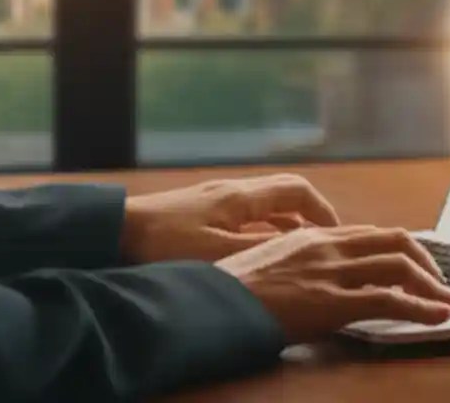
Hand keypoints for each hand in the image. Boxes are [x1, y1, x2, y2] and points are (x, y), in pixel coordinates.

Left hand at [121, 174, 340, 262]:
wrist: (113, 232)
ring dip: (283, 229)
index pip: (297, 190)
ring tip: (295, 258)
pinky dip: (260, 235)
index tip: (337, 236)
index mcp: (240, 197)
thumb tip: (301, 251)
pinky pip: (242, 219)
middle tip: (324, 248)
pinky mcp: (196, 215)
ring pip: (262, 210)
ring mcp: (212, 202)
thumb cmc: (164, 244)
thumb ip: (261, 253)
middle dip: (308, 219)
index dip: (323, 210)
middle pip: (283, 196)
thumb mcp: (218, 255)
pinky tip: (256, 260)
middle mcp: (230, 192)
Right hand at [216, 226, 449, 342]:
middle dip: (427, 261)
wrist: (210, 302)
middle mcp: (326, 246)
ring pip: (400, 266)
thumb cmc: (228, 290)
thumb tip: (308, 278)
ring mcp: (331, 272)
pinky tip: (438, 317)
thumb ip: (293, 263)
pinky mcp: (333, 301)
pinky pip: (390, 300)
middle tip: (442, 283)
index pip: (369, 233)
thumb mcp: (264, 264)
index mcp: (310, 236)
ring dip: (434, 286)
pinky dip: (422, 308)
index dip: (400, 248)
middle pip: (394, 240)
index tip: (415, 265)